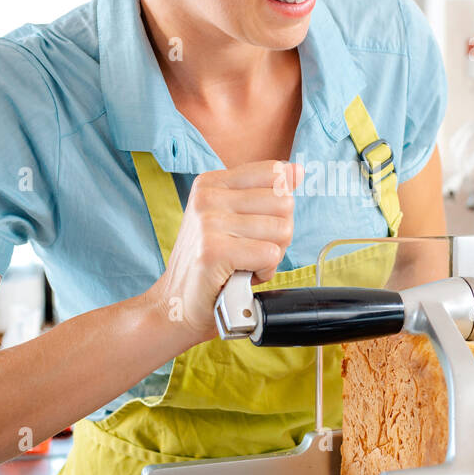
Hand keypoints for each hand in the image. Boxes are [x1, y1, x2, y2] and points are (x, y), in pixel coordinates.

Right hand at [148, 159, 302, 345]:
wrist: (176, 304)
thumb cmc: (211, 263)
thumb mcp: (232, 218)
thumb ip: (262, 192)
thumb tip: (297, 170)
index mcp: (211, 183)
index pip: (274, 172)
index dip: (281, 203)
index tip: (262, 222)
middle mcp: (208, 197)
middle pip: (284, 203)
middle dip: (279, 233)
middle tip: (252, 249)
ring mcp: (209, 222)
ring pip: (282, 230)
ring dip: (272, 255)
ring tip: (245, 263)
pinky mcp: (214, 250)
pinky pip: (270, 254)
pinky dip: (264, 271)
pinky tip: (243, 275)